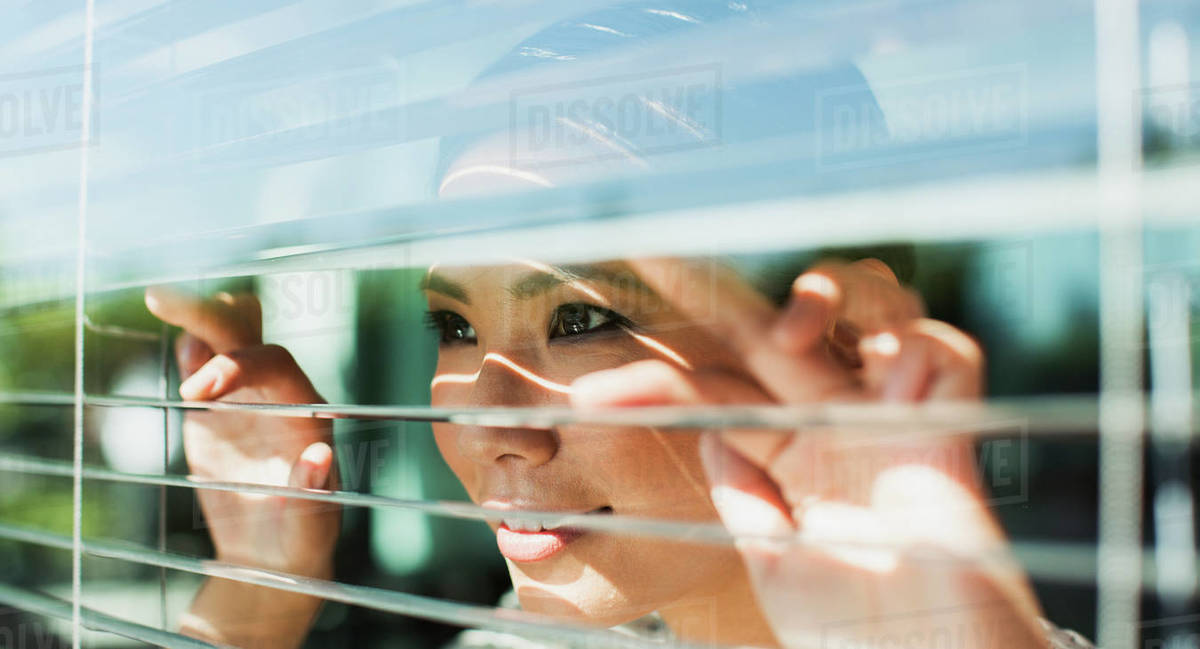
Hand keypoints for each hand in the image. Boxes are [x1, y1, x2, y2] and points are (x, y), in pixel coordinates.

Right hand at [145, 286, 338, 647]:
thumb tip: (321, 457)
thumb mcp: (312, 531)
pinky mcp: (217, 411)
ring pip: (226, 339)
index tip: (194, 396)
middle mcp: (279, 396)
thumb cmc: (301, 546)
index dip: (236, 368)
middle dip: (210, 313)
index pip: (274, 366)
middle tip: (160, 298)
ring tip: (160, 297)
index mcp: (308, 414)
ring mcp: (247, 398)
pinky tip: (178, 343)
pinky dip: (190, 348)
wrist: (270, 557)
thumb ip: (316, 498)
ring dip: (198, 317)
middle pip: (249, 336)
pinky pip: (204, 365)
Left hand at [570, 259, 1043, 648]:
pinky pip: (942, 351)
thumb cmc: (856, 633)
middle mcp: (837, 423)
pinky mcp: (950, 428)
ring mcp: (891, 419)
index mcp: (792, 455)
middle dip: (713, 289)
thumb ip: (746, 494)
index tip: (590, 396)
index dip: (654, 388)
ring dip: (824, 296)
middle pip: (772, 334)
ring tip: (794, 330)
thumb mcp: (775, 562)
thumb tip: (710, 435)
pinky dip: (914, 347)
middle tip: (652, 253)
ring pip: (863, 310)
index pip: (715, 399)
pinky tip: (889, 379)